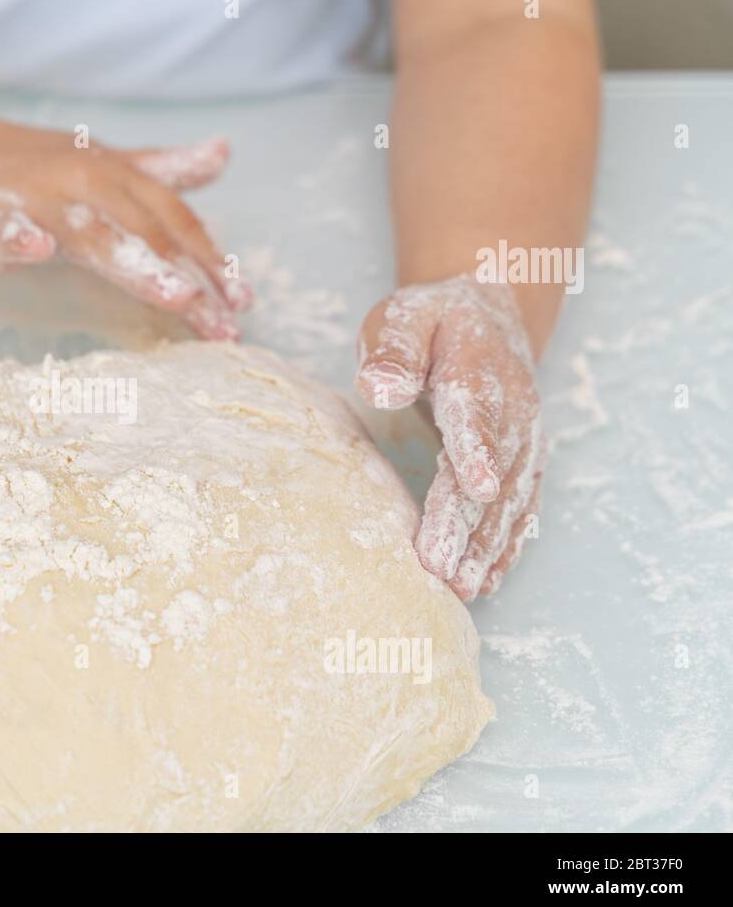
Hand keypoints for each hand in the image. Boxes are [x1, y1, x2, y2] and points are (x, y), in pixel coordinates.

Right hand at [0, 114, 251, 338]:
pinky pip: (7, 229)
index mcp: (116, 175)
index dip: (212, 260)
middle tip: (225, 324)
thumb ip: (161, 171)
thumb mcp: (103, 165)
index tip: (245, 303)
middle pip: (147, 233)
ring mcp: (37, 199)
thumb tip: (222, 153)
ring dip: (134, 261)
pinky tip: (37, 250)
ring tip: (174, 295)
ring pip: (92, 233)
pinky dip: (21, 238)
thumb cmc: (29, 167)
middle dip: (191, 278)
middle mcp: (85, 181)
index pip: (175, 222)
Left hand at [355, 275, 545, 600]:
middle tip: (441, 567)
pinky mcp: (522, 464)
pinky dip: (505, 546)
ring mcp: (523, 442)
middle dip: (467, 523)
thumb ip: (394, 350)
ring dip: (486, 546)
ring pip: (507, 500)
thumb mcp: (403, 318)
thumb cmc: (431, 323)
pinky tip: (487, 580)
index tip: (475, 487)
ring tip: (461, 587)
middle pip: (491, 472)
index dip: (478, 449)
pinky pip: (519, 509)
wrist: (487, 318)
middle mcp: (513, 411)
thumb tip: (382, 386)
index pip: (478, 413)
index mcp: (479, 369)